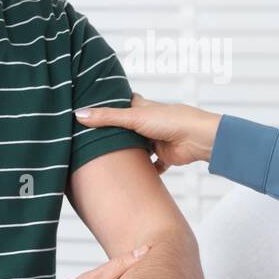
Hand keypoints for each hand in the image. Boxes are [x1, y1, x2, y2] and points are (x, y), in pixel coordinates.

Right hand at [74, 93, 221, 173]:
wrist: (199, 139)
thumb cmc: (172, 120)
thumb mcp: (134, 117)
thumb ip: (107, 117)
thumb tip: (79, 114)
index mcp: (143, 107)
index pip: (124, 102)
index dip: (112, 104)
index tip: (94, 108)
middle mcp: (149, 122)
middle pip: (128, 128)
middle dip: (116, 135)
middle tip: (94, 140)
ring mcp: (157, 139)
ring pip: (139, 148)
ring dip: (130, 154)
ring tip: (108, 160)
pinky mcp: (165, 156)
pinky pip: (153, 166)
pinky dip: (146, 171)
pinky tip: (133, 177)